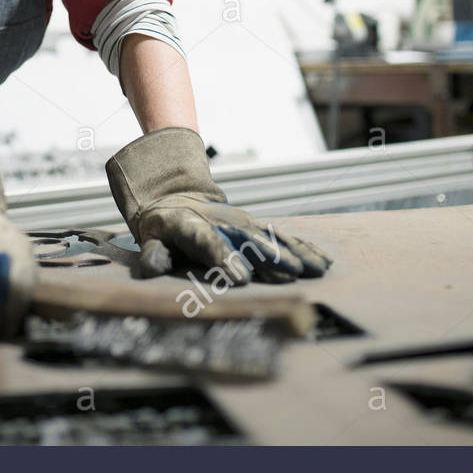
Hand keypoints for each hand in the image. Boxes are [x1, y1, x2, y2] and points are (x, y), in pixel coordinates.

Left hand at [105, 128, 331, 283]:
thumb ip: (153, 254)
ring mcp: (244, 223)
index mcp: (193, 226)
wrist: (178, 195)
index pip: (209, 243)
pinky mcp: (257, 226)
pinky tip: (322, 261)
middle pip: (249, 240)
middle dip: (271, 257)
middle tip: (291, 274)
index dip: (225, 259)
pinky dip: (304, 248)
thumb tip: (152, 268)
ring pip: (273, 237)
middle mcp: (223, 223)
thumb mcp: (150, 238)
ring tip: (315, 270)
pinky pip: (284, 237)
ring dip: (295, 253)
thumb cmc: (163, 227)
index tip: (241, 277)